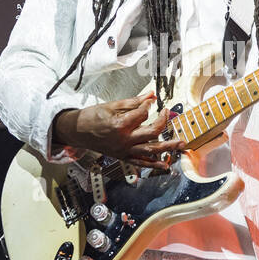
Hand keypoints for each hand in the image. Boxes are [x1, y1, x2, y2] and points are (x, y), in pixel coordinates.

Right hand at [52, 92, 185, 169]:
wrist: (77, 132)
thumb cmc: (91, 117)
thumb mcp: (111, 105)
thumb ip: (133, 101)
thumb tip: (150, 95)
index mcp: (120, 125)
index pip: (143, 113)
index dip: (149, 105)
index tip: (151, 100)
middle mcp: (124, 140)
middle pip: (152, 132)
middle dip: (163, 122)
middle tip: (167, 113)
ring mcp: (124, 150)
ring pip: (151, 150)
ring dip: (168, 147)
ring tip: (181, 143)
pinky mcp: (123, 156)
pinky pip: (141, 162)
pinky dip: (153, 163)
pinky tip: (165, 164)